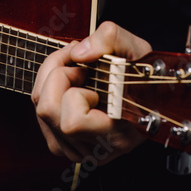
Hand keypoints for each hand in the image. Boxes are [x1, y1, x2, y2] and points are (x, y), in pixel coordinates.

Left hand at [32, 20, 151, 164]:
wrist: (150, 96)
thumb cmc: (145, 77)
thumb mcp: (137, 49)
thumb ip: (109, 39)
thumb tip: (76, 54)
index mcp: (117, 135)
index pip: (73, 122)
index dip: (74, 89)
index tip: (89, 71)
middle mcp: (95, 150)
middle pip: (47, 112)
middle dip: (57, 75)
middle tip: (79, 65)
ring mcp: (78, 151)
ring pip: (40, 113)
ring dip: (52, 81)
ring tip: (76, 70)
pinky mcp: (65, 146)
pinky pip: (41, 116)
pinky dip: (49, 92)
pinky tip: (70, 84)